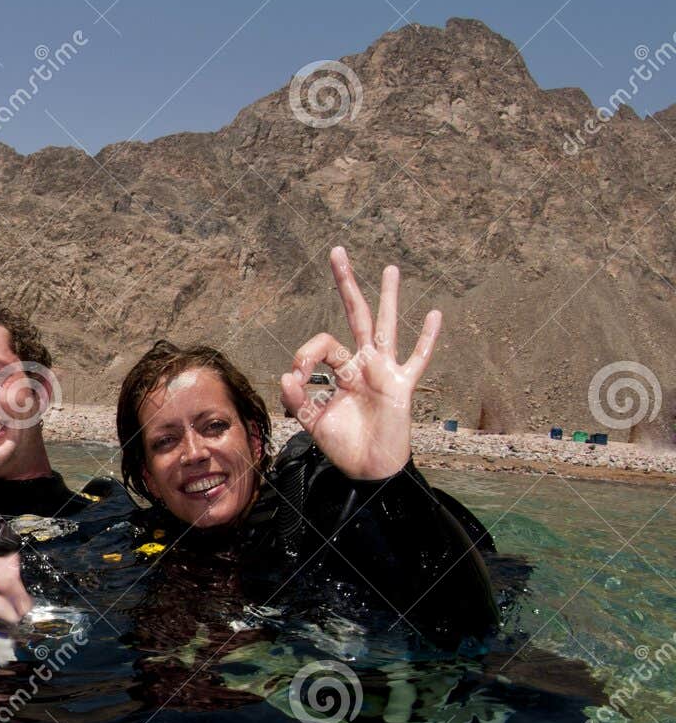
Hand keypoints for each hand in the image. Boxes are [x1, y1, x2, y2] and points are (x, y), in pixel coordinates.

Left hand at [281, 246, 440, 480]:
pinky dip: (427, 340)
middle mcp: (364, 363)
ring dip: (388, 298)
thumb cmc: (343, 445)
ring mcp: (385, 372)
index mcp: (341, 370)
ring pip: (388, 327)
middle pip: (356, 316)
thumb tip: (287, 375)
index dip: (305, 354)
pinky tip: (436, 315)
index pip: (322, 344)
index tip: (296, 377)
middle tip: (336, 252)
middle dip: (346, 285)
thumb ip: (298, 400)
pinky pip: (418, 359)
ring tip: (389, 269)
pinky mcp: (402, 387)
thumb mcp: (312, 422)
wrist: (367, 470)